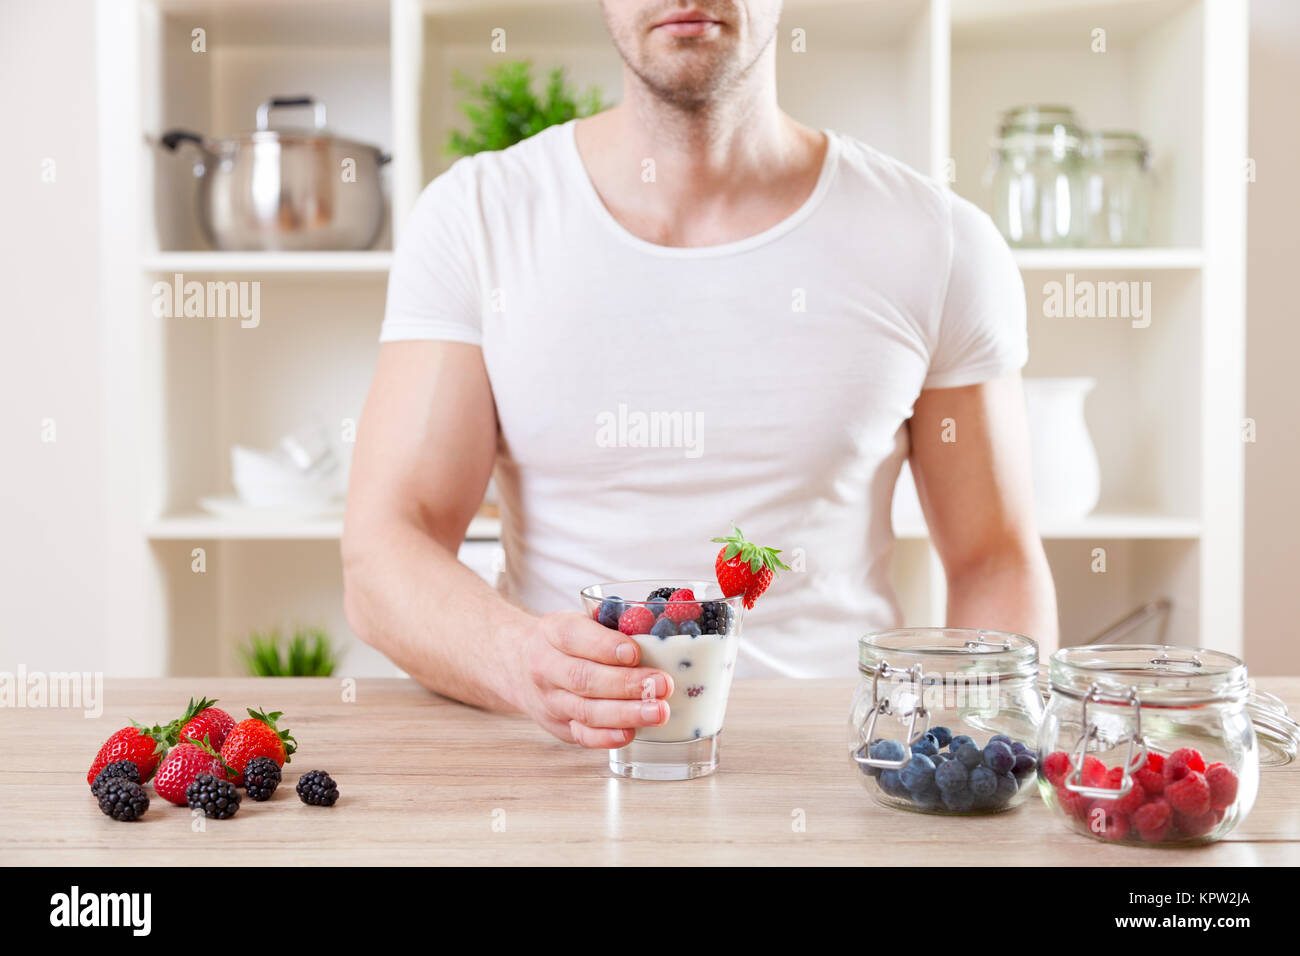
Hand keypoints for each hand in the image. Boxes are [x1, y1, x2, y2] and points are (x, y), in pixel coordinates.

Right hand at [512, 611, 673, 747]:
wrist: (518, 665)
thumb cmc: (564, 641)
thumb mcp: (579, 619)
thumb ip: (612, 622)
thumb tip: (662, 627)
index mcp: (553, 631)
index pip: (575, 636)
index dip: (605, 646)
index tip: (636, 652)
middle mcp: (546, 666)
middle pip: (584, 678)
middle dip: (626, 684)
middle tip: (662, 685)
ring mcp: (550, 700)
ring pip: (586, 710)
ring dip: (626, 713)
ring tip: (658, 712)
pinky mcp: (558, 726)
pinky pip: (582, 736)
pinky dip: (607, 738)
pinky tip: (631, 733)